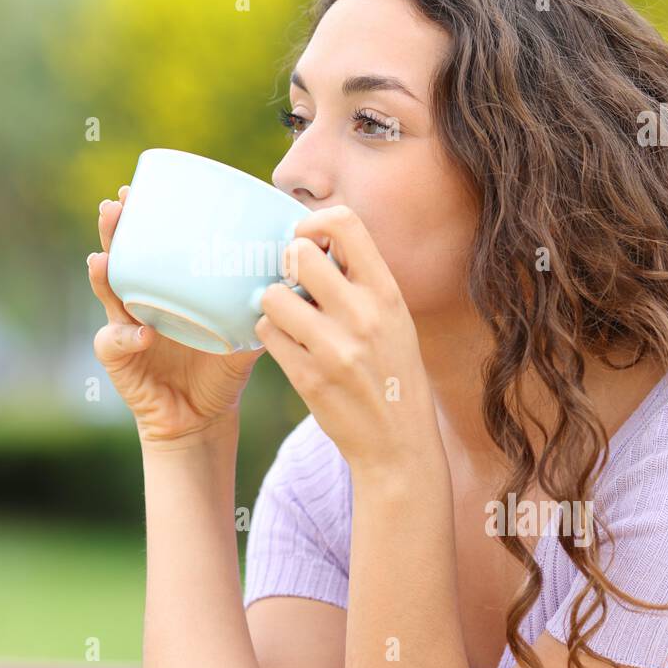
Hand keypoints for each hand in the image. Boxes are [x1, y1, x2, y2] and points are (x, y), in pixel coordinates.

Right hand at [88, 184, 265, 446]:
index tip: (137, 188)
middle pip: (118, 255)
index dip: (140, 216)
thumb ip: (261, 307)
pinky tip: (140, 333)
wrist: (201, 417)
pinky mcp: (120, 359)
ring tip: (101, 257)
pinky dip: (125, 337)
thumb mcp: (244, 333)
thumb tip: (298, 278)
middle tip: (114, 206)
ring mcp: (125, 327)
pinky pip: (115, 343)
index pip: (149, 243)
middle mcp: (142, 300)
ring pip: (107, 292)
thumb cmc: (221, 368)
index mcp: (168, 287)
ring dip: (104, 272)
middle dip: (112, 229)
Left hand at [254, 205, 442, 475]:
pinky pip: (267, 334)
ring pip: (272, 296)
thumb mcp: (393, 318)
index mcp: (387, 293)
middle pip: (298, 253)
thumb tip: (312, 240)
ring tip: (292, 322)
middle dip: (286, 265)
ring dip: (274, 306)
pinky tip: (291, 349)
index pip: (345, 223)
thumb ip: (360, 280)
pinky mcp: (309, 378)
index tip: (307, 242)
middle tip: (292, 284)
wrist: (399, 444)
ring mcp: (335, 348)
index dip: (314, 223)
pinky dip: (272, 337)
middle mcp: (363, 315)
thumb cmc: (392, 372)